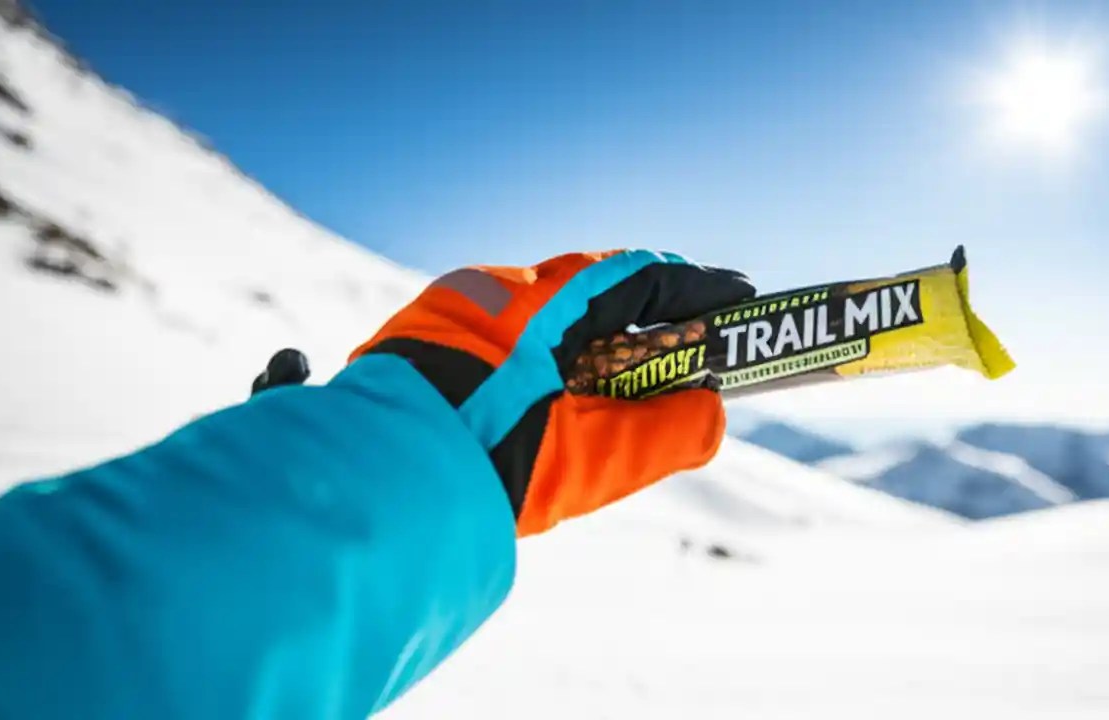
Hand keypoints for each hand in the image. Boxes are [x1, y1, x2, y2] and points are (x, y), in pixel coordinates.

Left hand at [350, 250, 755, 535]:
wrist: (369, 488)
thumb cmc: (482, 464)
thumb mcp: (589, 459)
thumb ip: (666, 434)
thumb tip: (712, 411)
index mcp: (541, 302)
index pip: (638, 276)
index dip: (695, 288)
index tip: (740, 300)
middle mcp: (493, 291)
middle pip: (590, 296)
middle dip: (643, 327)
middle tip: (688, 360)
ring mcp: (450, 313)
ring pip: (542, 322)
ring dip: (589, 352)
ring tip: (617, 399)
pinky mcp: (417, 342)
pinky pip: (500, 342)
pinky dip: (540, 367)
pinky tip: (546, 409)